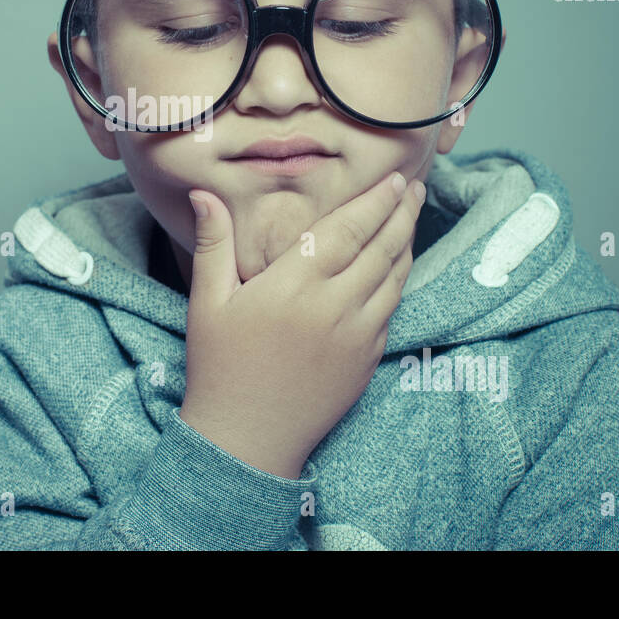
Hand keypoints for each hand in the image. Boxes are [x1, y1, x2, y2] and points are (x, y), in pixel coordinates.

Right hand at [178, 170, 424, 478]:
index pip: (347, 230)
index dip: (375, 201)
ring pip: (394, 279)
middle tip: (414, 187)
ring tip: (411, 218)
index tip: (393, 179)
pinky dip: (399, 281)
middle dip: (401, 213)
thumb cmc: (220, 367)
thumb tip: (204, 194)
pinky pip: (391, 311)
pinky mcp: (367, 360)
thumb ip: (213, 243)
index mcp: (292, 286)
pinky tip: (397, 268)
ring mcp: (356, 336)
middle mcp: (332, 307)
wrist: (247, 439)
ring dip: (406, 244)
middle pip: (381, 248)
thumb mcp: (207, 302)